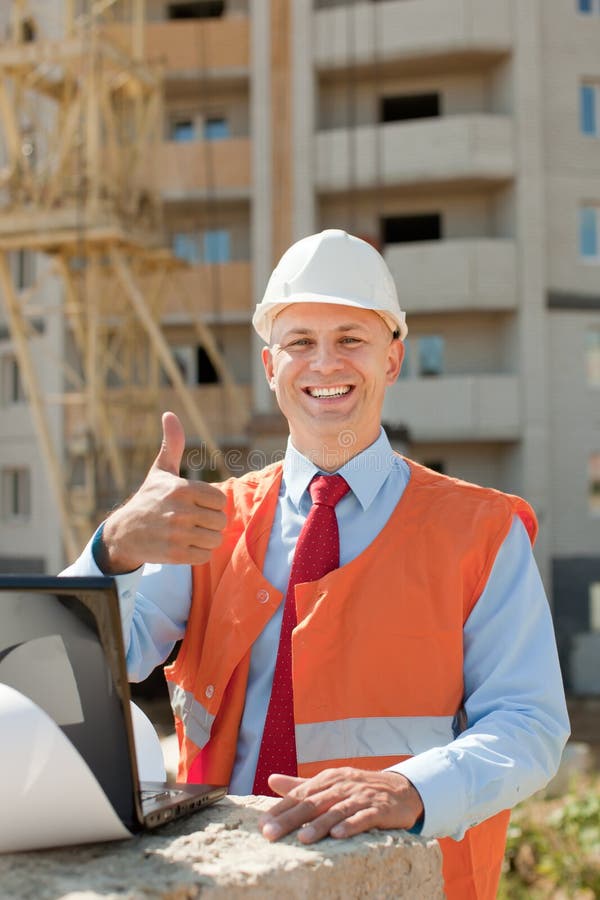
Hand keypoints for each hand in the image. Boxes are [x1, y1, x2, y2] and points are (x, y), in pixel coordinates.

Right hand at [99, 411, 226, 572]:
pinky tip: (182, 545)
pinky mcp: (174, 554)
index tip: (196, 504)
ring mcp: (177, 533)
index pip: (220, 500)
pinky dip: (197, 553)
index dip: (211, 504)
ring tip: (188, 533)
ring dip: (204, 539)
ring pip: (214, 539)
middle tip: (192, 521)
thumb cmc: (148, 499)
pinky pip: (204, 556)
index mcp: (182, 488)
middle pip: (220, 521)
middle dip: (209, 523)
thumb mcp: (160, 471)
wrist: (124, 533)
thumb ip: (172, 444)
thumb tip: (169, 414)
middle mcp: (180, 511)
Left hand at [257, 767, 423, 843]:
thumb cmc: (359, 789)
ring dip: (319, 825)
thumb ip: (301, 785)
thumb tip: (271, 779)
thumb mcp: (330, 784)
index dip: (280, 809)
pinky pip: (364, 817)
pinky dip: (351, 825)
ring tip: (302, 839)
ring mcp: (361, 796)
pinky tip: (339, 835)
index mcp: (328, 779)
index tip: (262, 825)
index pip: (300, 794)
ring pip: (337, 810)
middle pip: (313, 802)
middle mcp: (343, 785)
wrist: (401, 790)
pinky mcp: (380, 809)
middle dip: (290, 819)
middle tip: (271, 833)